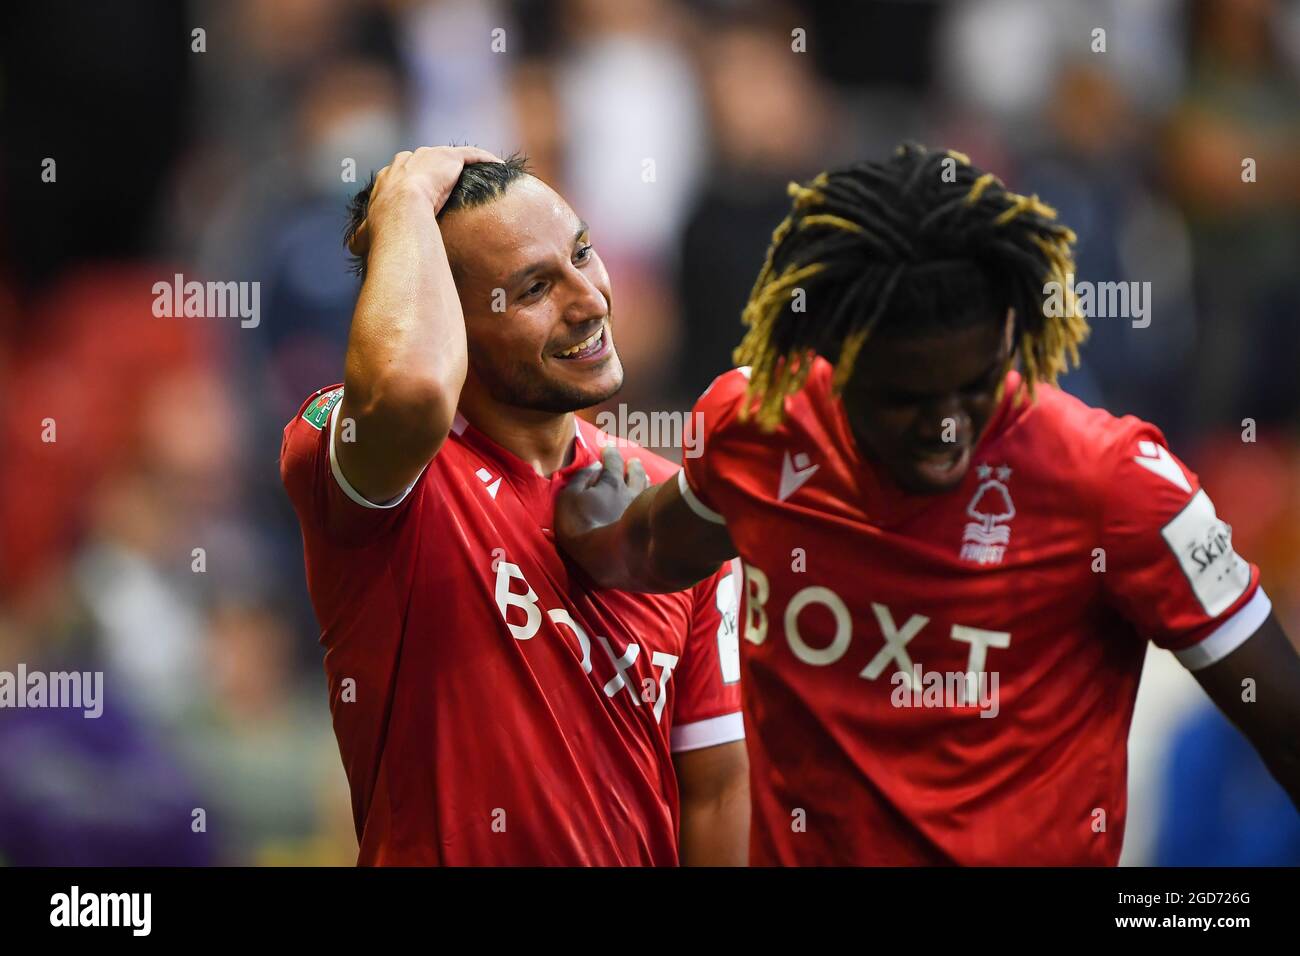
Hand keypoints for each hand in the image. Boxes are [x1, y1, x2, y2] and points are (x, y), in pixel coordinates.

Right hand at [348, 145, 500, 257]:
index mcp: (388, 177)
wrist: (401, 213)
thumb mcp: (368, 231)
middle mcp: (406, 161)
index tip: (425, 191)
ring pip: (449, 156)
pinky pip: (471, 155)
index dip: (414, 181)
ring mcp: (428, 157)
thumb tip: (353, 245)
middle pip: (425, 160)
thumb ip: (363, 234)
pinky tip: (499, 166)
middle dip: (437, 168)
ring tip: (480, 172)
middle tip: (453, 181)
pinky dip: (484, 158)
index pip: (402, 173)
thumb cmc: (384, 226)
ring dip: (463, 162)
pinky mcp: (449, 158)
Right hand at [555, 446, 648, 572]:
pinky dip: (651, 497)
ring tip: (644, 475)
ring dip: (644, 478)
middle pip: (634, 472)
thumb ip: (581, 479)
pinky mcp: (646, 523)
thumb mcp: (570, 498)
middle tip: (633, 461)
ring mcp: (640, 507)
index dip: (609, 453)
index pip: (611, 461)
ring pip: (646, 487)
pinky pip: (650, 504)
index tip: (607, 449)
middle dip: (632, 465)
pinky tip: (651, 498)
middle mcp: (628, 490)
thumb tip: (595, 465)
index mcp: (609, 482)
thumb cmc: (582, 524)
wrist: (607, 555)